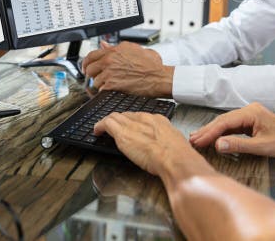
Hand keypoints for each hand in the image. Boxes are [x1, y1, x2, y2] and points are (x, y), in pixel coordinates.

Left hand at [82, 41, 173, 96]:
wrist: (158, 77)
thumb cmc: (151, 65)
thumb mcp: (134, 49)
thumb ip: (116, 46)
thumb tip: (104, 44)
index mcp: (114, 50)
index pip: (91, 55)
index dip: (86, 63)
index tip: (86, 67)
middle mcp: (109, 60)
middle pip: (89, 68)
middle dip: (91, 74)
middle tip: (95, 78)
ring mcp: (109, 73)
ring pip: (94, 81)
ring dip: (99, 84)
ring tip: (108, 85)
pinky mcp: (112, 85)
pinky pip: (100, 90)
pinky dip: (104, 92)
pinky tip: (111, 91)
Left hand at [93, 112, 209, 179]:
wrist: (174, 158)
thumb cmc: (178, 156)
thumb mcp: (174, 144)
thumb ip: (166, 144)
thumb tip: (165, 150)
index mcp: (158, 121)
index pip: (140, 117)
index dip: (133, 122)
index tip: (130, 127)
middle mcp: (144, 119)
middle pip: (127, 115)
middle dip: (119, 120)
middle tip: (113, 127)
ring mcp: (133, 125)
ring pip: (115, 116)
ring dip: (108, 122)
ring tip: (102, 128)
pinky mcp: (122, 133)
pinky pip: (106, 123)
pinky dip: (100, 126)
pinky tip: (97, 131)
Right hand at [190, 103, 274, 159]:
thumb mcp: (261, 147)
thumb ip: (238, 145)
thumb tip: (217, 145)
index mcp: (252, 112)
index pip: (225, 122)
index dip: (210, 132)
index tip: (197, 141)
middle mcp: (249, 110)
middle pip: (223, 120)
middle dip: (207, 131)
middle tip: (191, 140)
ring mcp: (250, 116)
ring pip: (226, 124)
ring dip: (212, 132)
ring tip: (197, 139)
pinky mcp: (251, 123)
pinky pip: (232, 127)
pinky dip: (221, 134)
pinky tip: (212, 139)